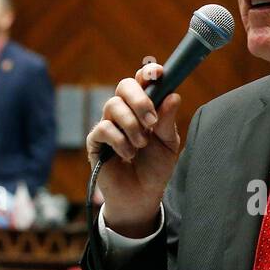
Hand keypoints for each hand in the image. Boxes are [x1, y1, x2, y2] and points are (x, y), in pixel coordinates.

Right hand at [85, 62, 181, 237]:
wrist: (141, 196)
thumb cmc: (155, 168)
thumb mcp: (168, 144)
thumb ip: (168, 121)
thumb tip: (173, 96)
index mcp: (144, 108)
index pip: (142, 81)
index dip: (148, 73)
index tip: (158, 74)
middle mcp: (125, 112)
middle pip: (124, 86)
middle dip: (140, 100)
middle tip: (152, 122)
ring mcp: (108, 124)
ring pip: (113, 106)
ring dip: (132, 126)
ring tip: (142, 145)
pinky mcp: (95, 141)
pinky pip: (104, 128)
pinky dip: (120, 141)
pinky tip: (128, 155)